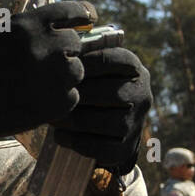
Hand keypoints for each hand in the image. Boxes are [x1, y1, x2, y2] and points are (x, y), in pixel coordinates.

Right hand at [0, 0, 92, 156]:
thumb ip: (28, 29)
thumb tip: (58, 25)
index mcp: (27, 25)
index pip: (69, 11)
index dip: (82, 13)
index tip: (88, 18)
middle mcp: (43, 46)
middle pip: (74, 44)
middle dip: (65, 53)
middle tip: (47, 64)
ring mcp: (51, 76)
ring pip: (76, 71)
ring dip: (64, 77)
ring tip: (39, 84)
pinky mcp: (54, 104)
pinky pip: (71, 97)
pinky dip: (59, 100)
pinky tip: (38, 101)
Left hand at [53, 46, 150, 174]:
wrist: (107, 130)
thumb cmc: (91, 90)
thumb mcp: (93, 70)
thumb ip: (83, 57)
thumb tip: (60, 47)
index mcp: (134, 69)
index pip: (112, 60)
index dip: (84, 63)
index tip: (60, 67)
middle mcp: (142, 95)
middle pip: (111, 94)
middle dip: (78, 97)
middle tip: (52, 99)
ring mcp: (137, 123)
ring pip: (109, 122)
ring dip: (76, 121)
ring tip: (53, 120)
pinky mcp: (127, 148)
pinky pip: (104, 148)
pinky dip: (79, 143)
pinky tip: (60, 137)